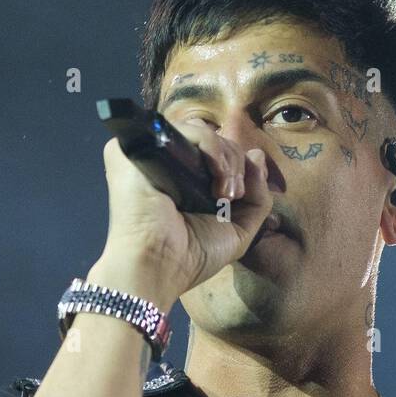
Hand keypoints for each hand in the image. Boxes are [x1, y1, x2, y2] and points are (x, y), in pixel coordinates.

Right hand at [91, 126, 272, 304]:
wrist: (160, 267)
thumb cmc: (192, 257)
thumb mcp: (237, 230)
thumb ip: (257, 196)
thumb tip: (258, 156)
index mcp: (185, 180)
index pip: (218, 153)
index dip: (238, 167)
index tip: (241, 196)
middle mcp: (167, 164)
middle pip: (214, 140)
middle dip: (236, 165)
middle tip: (233, 197)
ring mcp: (150, 153)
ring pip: (203, 133)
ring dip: (228, 160)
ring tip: (224, 194)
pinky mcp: (137, 148)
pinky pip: (184, 129)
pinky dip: (210, 146)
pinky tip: (215, 176)